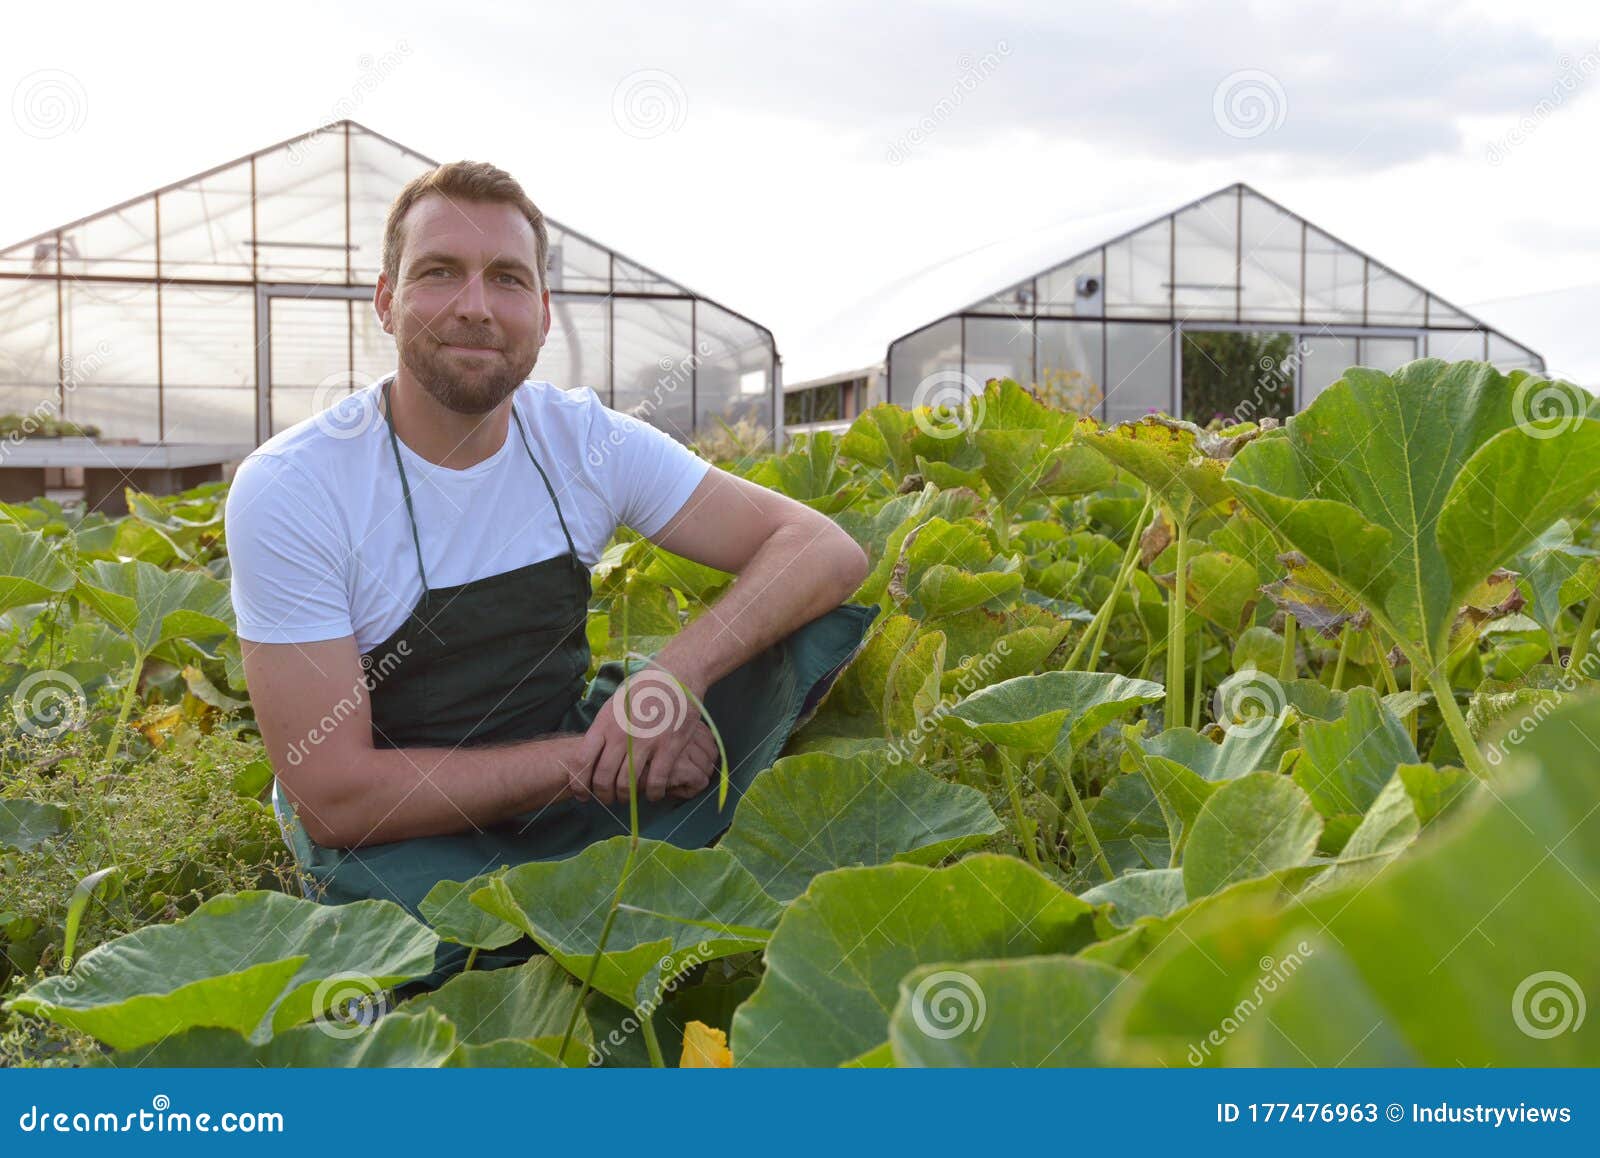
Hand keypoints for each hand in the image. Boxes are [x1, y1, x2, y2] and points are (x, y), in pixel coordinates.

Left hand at [577, 667, 717, 804]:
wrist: (676, 676)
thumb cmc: (643, 690)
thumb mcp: (615, 704)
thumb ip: (603, 729)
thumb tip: (592, 751)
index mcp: (604, 723)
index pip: (582, 761)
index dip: (579, 784)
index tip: (582, 794)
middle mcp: (621, 735)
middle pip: (603, 778)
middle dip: (603, 795)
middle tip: (608, 799)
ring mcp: (645, 742)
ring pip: (627, 784)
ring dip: (625, 797)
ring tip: (628, 798)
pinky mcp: (668, 747)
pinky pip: (656, 781)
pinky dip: (654, 794)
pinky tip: (654, 793)